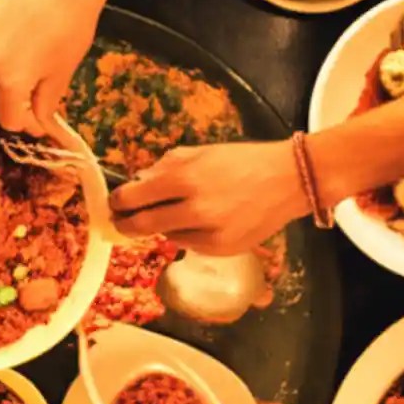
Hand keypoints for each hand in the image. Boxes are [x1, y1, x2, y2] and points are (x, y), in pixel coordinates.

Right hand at [0, 0, 100, 135]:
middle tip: (28, 104)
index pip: (8, 121)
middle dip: (8, 111)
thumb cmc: (71, 30)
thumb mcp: (61, 75)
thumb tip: (37, 126)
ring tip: (21, 75)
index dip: (25, 124)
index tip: (38, 120)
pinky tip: (8, 51)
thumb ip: (44, 107)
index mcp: (10, 82)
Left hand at [108, 141, 309, 254]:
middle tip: (119, 221)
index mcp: (184, 179)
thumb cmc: (242, 162)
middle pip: (141, 225)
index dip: (117, 201)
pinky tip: (200, 220)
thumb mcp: (200, 153)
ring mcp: (207, 234)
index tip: (114, 202)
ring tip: (174, 210)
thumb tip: (137, 183)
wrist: (289, 181)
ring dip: (161, 225)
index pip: (133, 197)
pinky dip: (185, 233)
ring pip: (165, 235)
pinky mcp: (220, 250)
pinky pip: (188, 244)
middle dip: (125, 223)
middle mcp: (193, 210)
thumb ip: (165, 168)